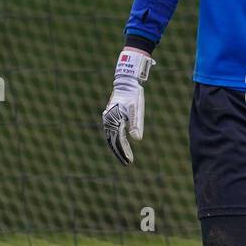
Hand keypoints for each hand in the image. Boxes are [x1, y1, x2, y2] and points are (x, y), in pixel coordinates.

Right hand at [102, 48, 155, 164]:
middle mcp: (108, 121)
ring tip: (126, 157)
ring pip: (112, 137)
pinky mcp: (111, 117)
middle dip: (120, 152)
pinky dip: (117, 140)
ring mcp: (108, 119)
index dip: (124, 152)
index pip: (118, 141)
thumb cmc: (133, 96)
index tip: (129, 161)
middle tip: (128, 162)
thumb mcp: (136, 109)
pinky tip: (123, 145)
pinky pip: (112, 132)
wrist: (127, 83)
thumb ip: (135, 124)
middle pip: (113, 141)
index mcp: (114, 120)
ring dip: (118, 147)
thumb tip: (136, 139)